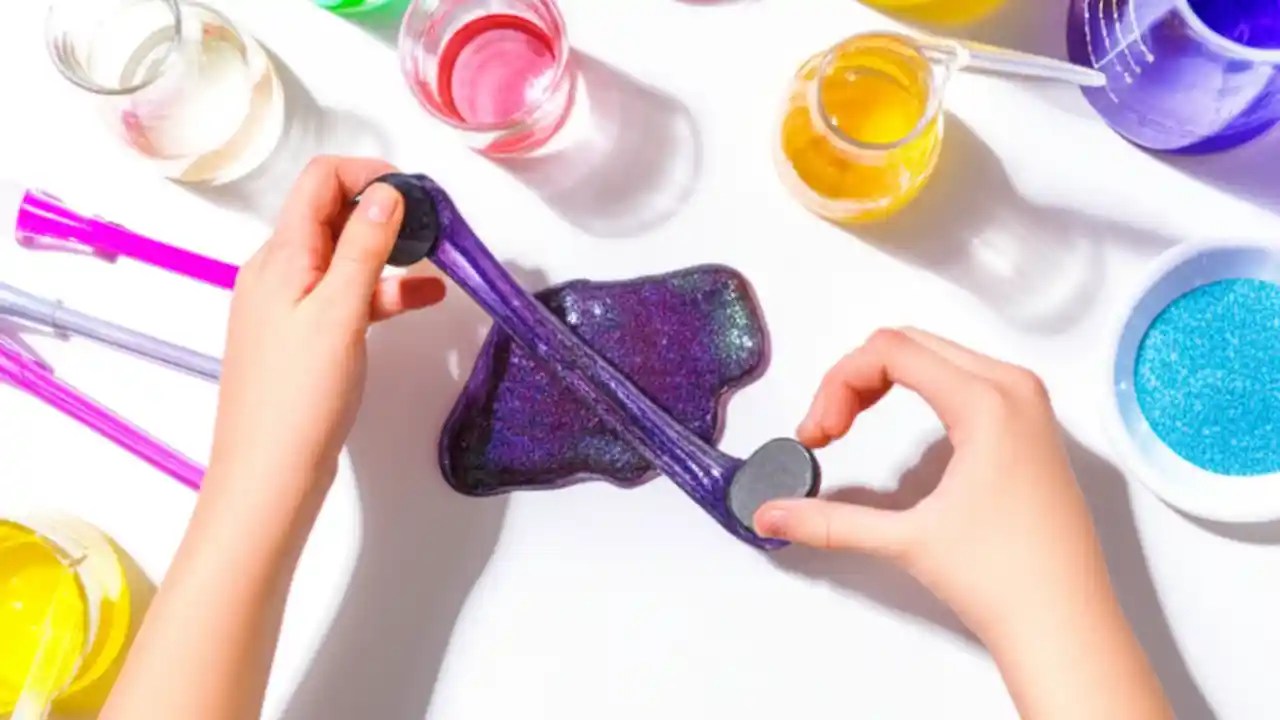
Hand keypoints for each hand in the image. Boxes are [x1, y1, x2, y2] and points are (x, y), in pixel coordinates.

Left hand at [208, 157, 445, 493]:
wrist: (269, 475)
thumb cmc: (300, 397)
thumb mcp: (340, 313)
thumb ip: (364, 248)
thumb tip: (386, 191)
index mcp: (280, 257)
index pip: (320, 181)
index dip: (368, 175)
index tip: (417, 195)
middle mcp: (278, 272)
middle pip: (331, 214)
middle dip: (383, 210)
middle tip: (435, 224)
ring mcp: (289, 305)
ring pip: (343, 257)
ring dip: (387, 251)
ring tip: (435, 259)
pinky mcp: (304, 336)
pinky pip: (345, 296)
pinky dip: (382, 291)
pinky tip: (420, 298)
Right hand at [754, 328, 1101, 644]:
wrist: (1068, 627)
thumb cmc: (1007, 580)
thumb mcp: (907, 541)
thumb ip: (829, 521)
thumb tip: (770, 514)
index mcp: (989, 400)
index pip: (891, 350)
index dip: (838, 384)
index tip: (818, 436)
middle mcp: (1014, 388)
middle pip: (910, 344)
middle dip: (854, 381)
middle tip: (825, 432)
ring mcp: (1029, 406)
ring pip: (936, 357)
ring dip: (883, 382)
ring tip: (849, 428)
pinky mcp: (1031, 428)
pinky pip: (963, 379)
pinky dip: (918, 392)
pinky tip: (899, 435)